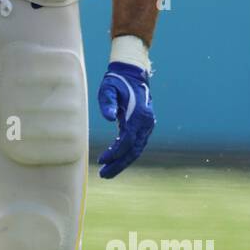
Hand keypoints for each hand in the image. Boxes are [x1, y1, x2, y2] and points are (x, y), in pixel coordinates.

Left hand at [97, 62, 154, 178]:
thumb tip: (107, 117)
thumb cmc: (117, 81)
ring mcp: (147, 125)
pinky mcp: (144, 127)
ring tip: (107, 172)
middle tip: (104, 175)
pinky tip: (114, 160)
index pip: (127, 140)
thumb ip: (107, 102)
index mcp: (139, 115)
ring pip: (136, 150)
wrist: (132, 74)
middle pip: (134, 150)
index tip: (101, 160)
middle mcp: (146, 122)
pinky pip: (136, 145)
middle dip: (119, 164)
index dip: (115, 153)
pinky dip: (126, 154)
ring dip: (122, 162)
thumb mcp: (108, 88)